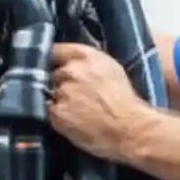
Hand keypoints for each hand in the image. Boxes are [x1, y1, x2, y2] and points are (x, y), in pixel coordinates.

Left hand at [48, 42, 155, 161]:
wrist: (130, 128)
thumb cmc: (125, 100)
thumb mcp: (111, 69)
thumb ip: (88, 62)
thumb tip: (73, 63)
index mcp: (85, 56)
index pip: (54, 50)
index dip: (53, 60)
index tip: (53, 65)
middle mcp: (70, 71)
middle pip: (51, 73)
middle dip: (59, 82)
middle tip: (74, 94)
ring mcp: (62, 92)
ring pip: (50, 93)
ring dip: (58, 100)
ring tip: (76, 110)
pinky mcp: (56, 113)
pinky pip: (49, 111)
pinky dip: (58, 115)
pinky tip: (72, 120)